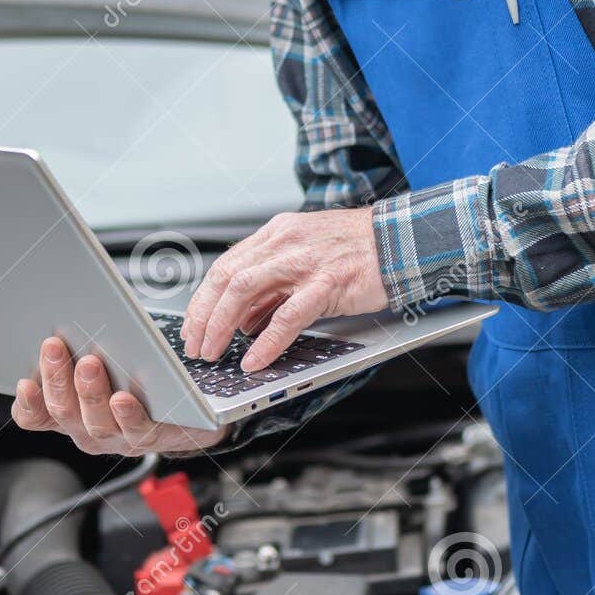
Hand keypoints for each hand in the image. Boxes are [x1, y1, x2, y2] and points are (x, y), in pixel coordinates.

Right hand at [11, 335, 226, 455]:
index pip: (34, 416)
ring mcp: (116, 437)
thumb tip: (63, 319)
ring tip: (90, 363)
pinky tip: (123, 397)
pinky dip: (126, 414)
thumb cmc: (133, 381)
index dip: (27, 402)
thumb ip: (78, 352)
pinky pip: (135, 429)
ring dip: (90, 392)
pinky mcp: (149, 436)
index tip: (23, 380)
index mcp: (68, 413)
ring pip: (95, 422)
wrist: (186, 411)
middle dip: (57, 377)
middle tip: (55, 346)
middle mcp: (86, 430)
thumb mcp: (100, 367)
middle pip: (63, 411)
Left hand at [181, 207, 387, 370]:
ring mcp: (305, 261)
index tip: (191, 326)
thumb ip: (274, 285)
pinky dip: (266, 341)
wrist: (402, 239)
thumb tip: (243, 321)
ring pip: (245, 290)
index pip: (225, 266)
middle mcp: (284, 242)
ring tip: (213, 352)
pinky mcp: (328, 283)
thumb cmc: (358, 251)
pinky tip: (255, 359)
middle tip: (195, 346)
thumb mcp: (305, 257)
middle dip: (204, 316)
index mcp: (276, 234)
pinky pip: (288, 315)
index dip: (202, 299)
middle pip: (226, 277)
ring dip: (222, 325)